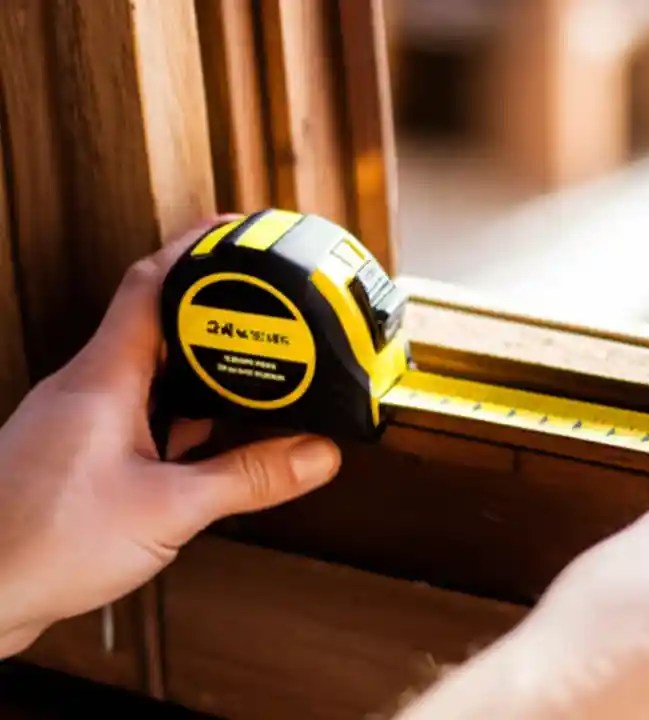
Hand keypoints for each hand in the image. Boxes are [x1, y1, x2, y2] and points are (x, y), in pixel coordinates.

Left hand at [0, 217, 342, 656]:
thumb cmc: (41, 545)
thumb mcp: (168, 510)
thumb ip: (249, 477)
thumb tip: (318, 453)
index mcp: (102, 378)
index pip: (151, 283)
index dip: (198, 248)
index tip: (241, 230)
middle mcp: (89, 387)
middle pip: (159, 323)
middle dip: (217, 311)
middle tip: (272, 306)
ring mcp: (83, 419)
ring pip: (153, 373)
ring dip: (203, 371)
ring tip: (260, 374)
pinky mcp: (82, 453)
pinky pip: (143, 414)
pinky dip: (184, 415)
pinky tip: (214, 441)